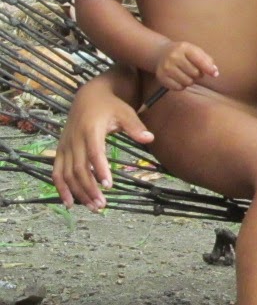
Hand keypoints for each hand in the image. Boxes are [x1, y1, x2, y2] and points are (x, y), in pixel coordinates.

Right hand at [52, 82, 153, 209]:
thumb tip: (150, 138)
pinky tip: (69, 203)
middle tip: (103, 205)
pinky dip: (61, 188)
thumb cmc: (111, 106)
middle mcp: (74, 140)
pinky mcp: (61, 151)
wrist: (89, 97)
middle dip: (90, 188)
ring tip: (93, 207)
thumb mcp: (126, 112)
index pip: (94, 153)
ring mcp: (65, 146)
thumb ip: (136, 127)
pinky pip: (57, 172)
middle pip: (79, 168)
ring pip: (67, 174)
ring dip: (78, 192)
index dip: (99, 169)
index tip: (108, 185)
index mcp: (91, 130)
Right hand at [154, 40, 217, 90]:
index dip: (209, 69)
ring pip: (187, 82)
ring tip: (187, 74)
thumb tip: (215, 72)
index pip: (200, 60)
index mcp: (184, 48)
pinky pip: (178, 87)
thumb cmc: (184, 54)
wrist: (162, 53)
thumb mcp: (195, 51)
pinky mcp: (161, 77)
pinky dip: (182, 85)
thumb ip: (207, 60)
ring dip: (190, 81)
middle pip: (195, 73)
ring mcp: (166, 67)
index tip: (215, 74)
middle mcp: (173, 56)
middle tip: (194, 71)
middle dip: (198, 74)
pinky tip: (179, 78)